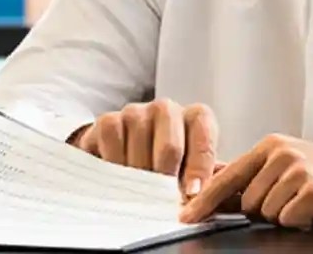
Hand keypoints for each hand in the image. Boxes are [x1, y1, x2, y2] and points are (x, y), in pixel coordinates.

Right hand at [69, 99, 218, 197]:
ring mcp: (136, 112)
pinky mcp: (108, 119)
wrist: (126, 156)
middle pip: (170, 148)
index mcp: (196, 118)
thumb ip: (201, 184)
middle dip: (166, 181)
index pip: (204, 138)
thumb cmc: (168, 166)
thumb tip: (199, 200)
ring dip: (139, 179)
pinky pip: (112, 141)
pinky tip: (118, 178)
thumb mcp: (190, 173)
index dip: (199, 169)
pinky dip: (115, 165)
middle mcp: (167, 109)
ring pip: (139, 148)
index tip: (191, 195)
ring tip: (140, 194)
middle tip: (161, 203)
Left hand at [180, 134, 312, 228]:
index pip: (227, 176)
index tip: (185, 216)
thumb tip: (212, 182)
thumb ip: (252, 175)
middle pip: (247, 203)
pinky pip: (289, 220)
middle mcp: (282, 154)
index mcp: (270, 146)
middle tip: (292, 201)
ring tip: (306, 204)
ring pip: (266, 214)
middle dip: (264, 211)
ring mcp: (299, 171)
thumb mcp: (287, 165)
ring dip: (285, 217)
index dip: (204, 200)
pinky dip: (301, 223)